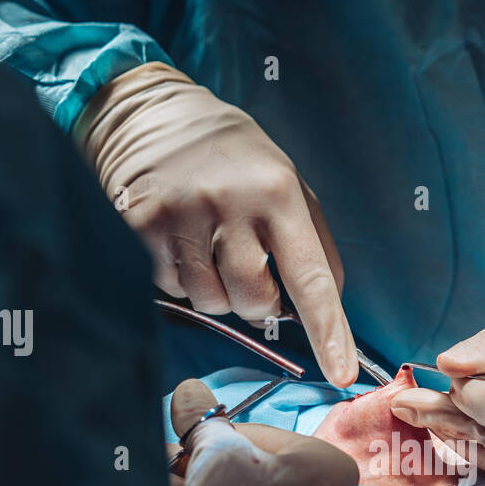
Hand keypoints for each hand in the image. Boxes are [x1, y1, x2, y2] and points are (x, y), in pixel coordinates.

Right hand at [77, 63, 358, 385]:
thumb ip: (311, 244)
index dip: (329, 332)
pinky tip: (181, 242)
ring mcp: (183, 216)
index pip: (311, 278)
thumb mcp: (286, 181)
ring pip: (212, 303)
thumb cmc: (230, 155)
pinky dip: (182, 279)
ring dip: (216, 291)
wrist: (150, 111)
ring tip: (210, 247)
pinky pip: (173, 288)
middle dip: (257, 303)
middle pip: (255, 302)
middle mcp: (232, 204)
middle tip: (247, 267)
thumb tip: (320, 310)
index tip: (342, 374)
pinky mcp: (142, 228)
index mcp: (278, 192)